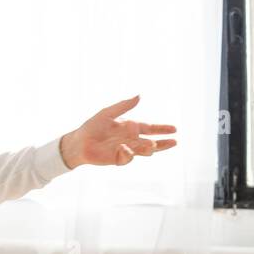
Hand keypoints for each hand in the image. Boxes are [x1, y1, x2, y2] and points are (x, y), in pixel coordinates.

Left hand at [59, 94, 176, 168]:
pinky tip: (124, 147)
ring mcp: (126, 150)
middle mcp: (131, 139)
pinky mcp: (117, 158)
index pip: (150, 128)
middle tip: (174, 142)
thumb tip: (139, 95)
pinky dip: (128, 153)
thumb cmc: (92, 126)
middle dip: (163, 143)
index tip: (174, 129)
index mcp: (131, 127)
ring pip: (142, 151)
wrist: (78, 141)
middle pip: (151, 142)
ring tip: (153, 145)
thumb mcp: (107, 113)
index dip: (162, 129)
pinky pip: (127, 157)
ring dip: (148, 149)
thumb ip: (123, 105)